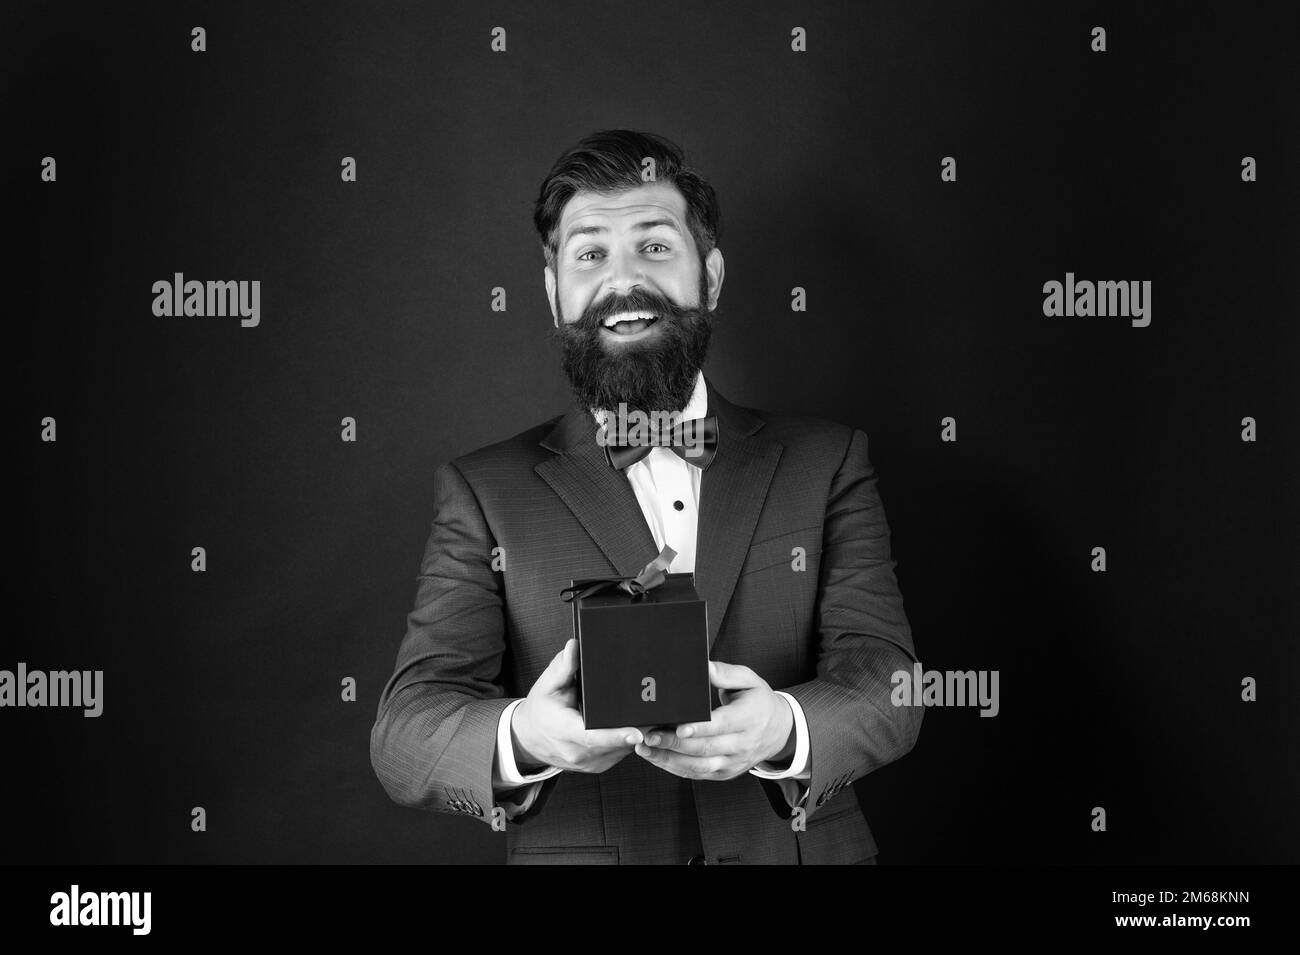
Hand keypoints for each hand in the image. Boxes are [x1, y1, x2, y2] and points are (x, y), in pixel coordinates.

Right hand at [510, 638, 643, 773]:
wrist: (530, 737)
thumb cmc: (541, 708)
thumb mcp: (548, 685)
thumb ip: (562, 667)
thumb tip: (574, 646)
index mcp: (563, 731)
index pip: (592, 737)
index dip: (616, 735)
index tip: (636, 732)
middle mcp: (577, 752)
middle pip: (613, 743)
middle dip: (636, 729)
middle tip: (655, 712)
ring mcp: (588, 763)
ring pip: (621, 750)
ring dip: (635, 735)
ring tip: (648, 715)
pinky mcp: (597, 766)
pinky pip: (619, 754)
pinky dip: (627, 741)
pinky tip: (634, 725)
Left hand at [635, 660, 793, 779]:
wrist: (780, 730)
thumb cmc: (759, 701)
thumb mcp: (750, 680)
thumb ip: (726, 673)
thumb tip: (704, 667)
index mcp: (750, 718)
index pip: (722, 725)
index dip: (699, 728)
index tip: (678, 726)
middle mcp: (743, 744)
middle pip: (706, 748)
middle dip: (674, 743)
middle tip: (649, 734)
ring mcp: (734, 761)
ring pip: (699, 766)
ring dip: (670, 758)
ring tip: (645, 747)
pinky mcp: (725, 773)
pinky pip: (698, 774)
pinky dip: (675, 767)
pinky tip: (656, 757)